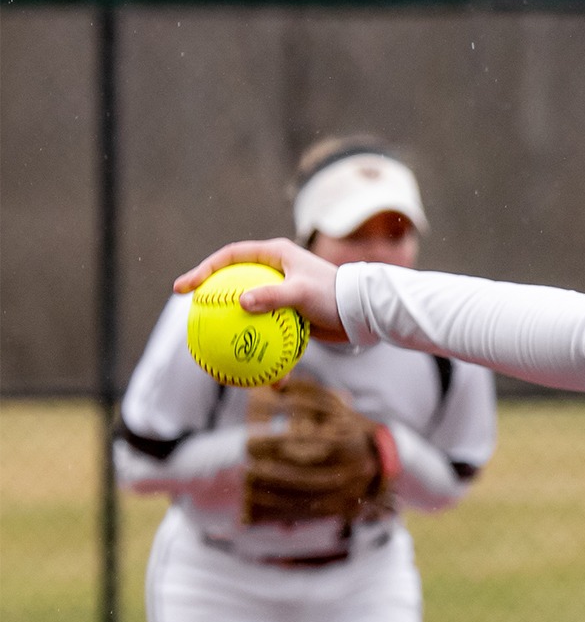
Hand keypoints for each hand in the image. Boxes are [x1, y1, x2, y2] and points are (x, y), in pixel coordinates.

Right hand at [174, 239, 346, 343]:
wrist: (363, 313)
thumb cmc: (335, 295)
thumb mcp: (303, 293)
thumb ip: (273, 296)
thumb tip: (240, 302)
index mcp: (274, 255)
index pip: (229, 258)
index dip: (203, 270)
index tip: (184, 288)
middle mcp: (275, 270)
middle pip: (233, 282)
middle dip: (210, 295)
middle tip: (190, 311)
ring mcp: (281, 293)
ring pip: (248, 308)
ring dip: (231, 323)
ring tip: (210, 340)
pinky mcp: (289, 314)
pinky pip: (266, 327)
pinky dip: (258, 343)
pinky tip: (249, 366)